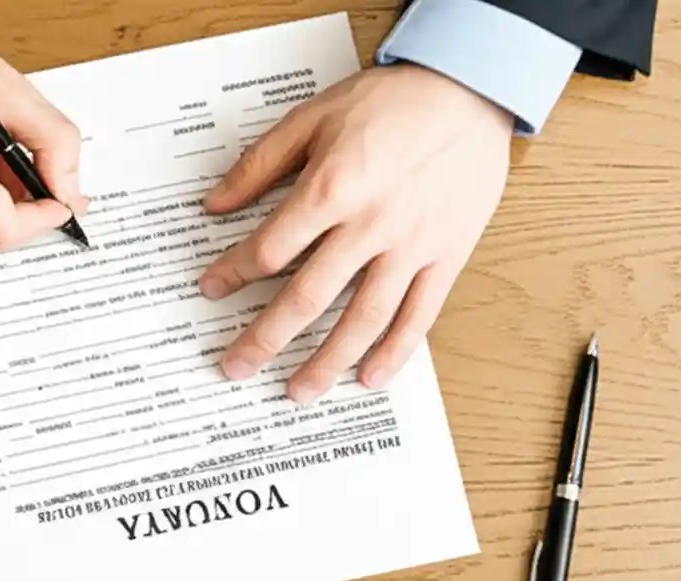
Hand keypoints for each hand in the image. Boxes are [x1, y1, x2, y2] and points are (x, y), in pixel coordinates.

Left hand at [199, 64, 513, 401]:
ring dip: (326, 362)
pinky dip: (394, 352)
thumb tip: (215, 203)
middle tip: (236, 367)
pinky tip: (369, 378)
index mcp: (331, 189)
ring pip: (362, 320)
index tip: (212, 290)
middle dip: (265, 339)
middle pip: (307, 299)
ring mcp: (412, 246)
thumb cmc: (391, 101)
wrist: (469, 87)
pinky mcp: (447, 256)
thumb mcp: (313, 117)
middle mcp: (370, 225)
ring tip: (298, 391)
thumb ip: (260, 164)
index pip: (271, 249)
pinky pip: (419, 316)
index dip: (234, 273)